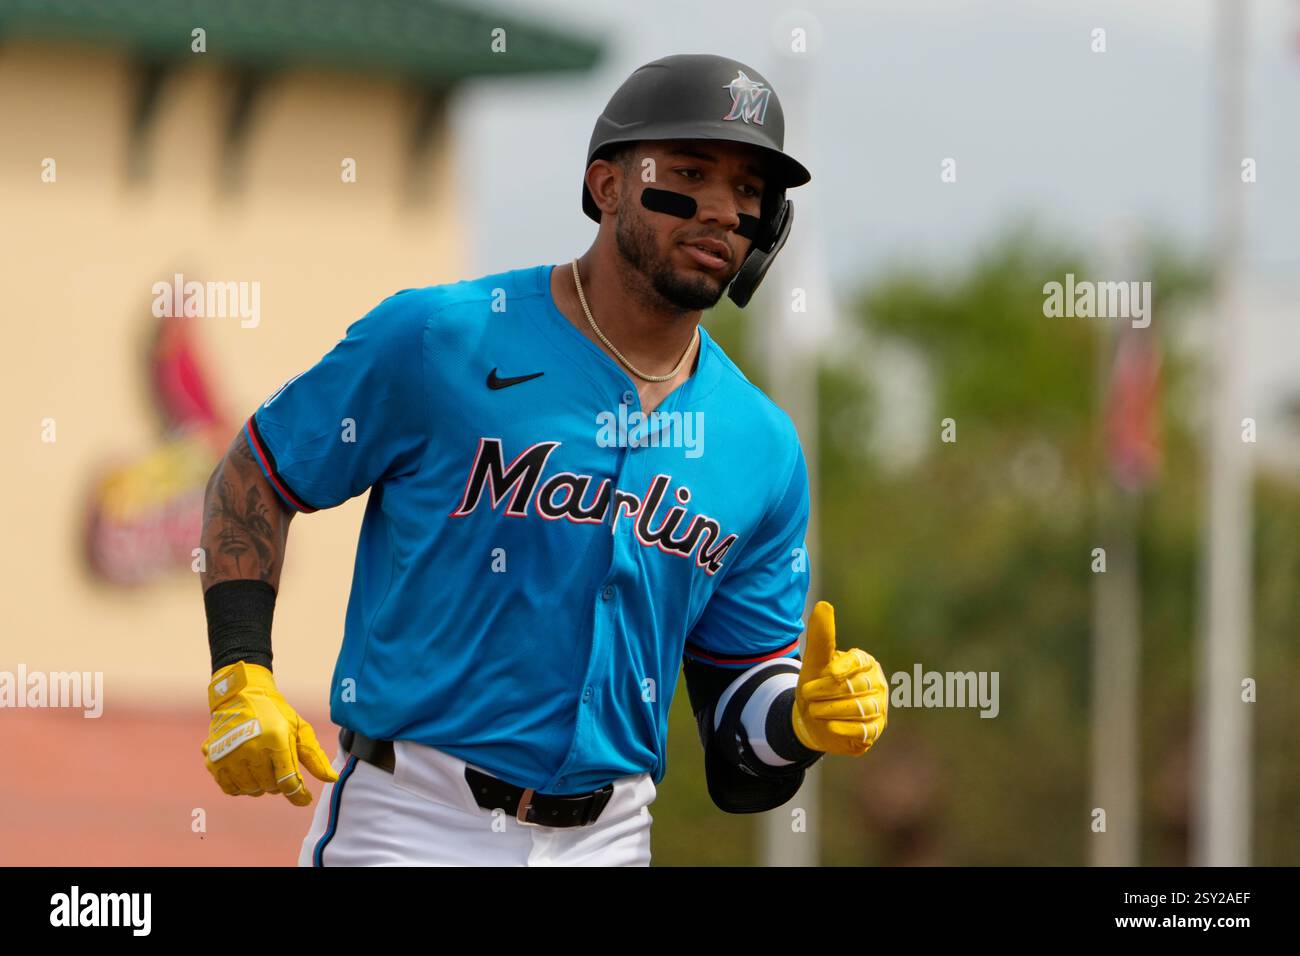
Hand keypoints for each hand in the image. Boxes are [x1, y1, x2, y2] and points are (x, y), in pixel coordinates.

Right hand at [200, 661, 337, 805]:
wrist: (240, 695)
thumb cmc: (276, 713)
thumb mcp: (299, 728)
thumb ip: (314, 756)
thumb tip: (331, 778)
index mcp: (276, 739)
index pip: (288, 780)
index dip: (298, 794)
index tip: (305, 798)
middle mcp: (251, 748)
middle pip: (270, 786)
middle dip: (279, 783)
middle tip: (279, 768)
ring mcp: (230, 755)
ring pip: (252, 789)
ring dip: (261, 785)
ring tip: (264, 768)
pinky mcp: (214, 760)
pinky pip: (231, 789)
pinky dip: (242, 786)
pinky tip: (248, 773)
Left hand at [792, 601, 887, 755]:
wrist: (812, 719)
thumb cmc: (816, 685)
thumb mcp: (815, 661)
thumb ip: (820, 635)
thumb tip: (824, 604)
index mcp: (865, 662)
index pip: (859, 662)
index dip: (841, 669)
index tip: (827, 673)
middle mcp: (877, 683)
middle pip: (857, 687)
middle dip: (828, 692)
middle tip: (808, 694)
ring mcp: (879, 707)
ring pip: (861, 709)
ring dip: (832, 711)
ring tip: (815, 710)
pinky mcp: (875, 729)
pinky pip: (865, 730)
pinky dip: (845, 729)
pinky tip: (830, 726)